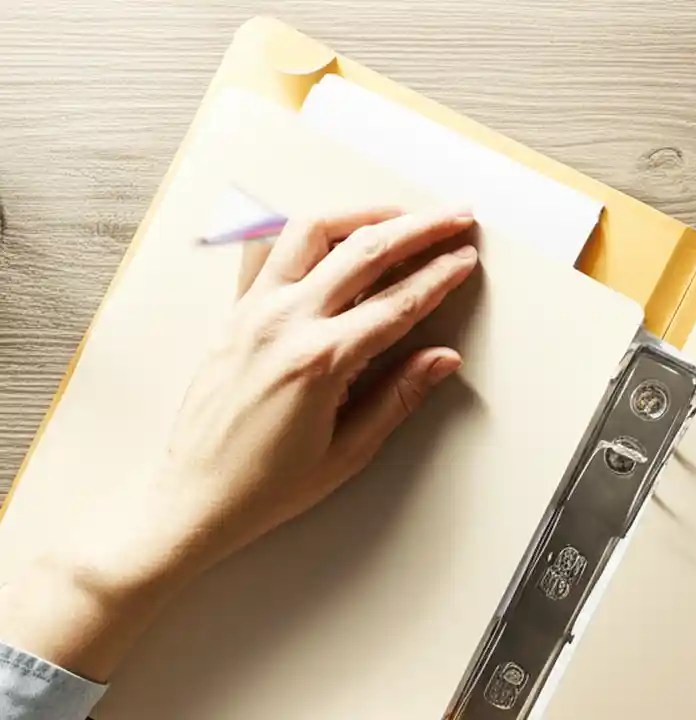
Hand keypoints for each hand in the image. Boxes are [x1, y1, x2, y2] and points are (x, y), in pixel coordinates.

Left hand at [0, 207, 477, 680]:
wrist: (193, 498)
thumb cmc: (265, 486)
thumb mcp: (348, 451)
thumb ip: (399, 396)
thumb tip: (442, 360)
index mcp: (320, 361)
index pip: (398, 302)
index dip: (439, 275)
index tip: (464, 258)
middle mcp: (284, 324)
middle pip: (365, 251)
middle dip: (419, 228)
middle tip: (453, 217)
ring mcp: (254, 312)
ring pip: (312, 232)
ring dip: (362, 214)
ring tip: (398, 213)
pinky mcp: (234, 314)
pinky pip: (268, 251)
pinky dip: (302, 232)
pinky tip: (328, 230)